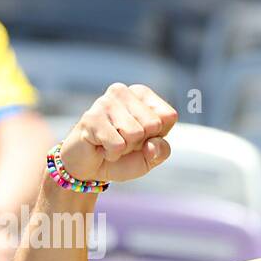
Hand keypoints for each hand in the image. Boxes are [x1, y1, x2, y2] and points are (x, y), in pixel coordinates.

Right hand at [59, 83, 178, 182]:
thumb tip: (152, 146)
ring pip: (135, 133)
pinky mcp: (91, 118)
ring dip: (125, 148)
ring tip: (112, 142)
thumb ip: (162, 150)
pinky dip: (112, 154)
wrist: (91, 168)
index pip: (169, 116)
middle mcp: (122, 92)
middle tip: (124, 141)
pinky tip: (101, 147)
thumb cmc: (124, 156)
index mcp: (142, 94)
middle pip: (153, 124)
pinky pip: (117, 145)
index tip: (143, 137)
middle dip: (141, 141)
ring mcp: (105, 102)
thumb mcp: (152, 156)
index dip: (158, 135)